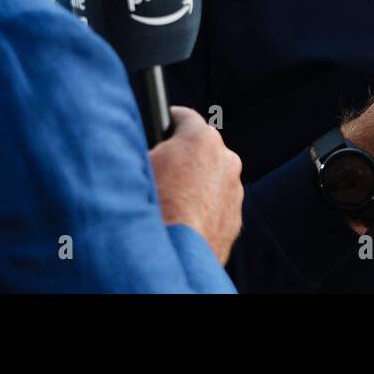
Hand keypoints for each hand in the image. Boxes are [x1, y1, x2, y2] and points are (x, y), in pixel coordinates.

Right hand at [149, 106, 243, 263]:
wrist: (172, 256)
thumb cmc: (152, 208)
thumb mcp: (138, 166)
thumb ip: (147, 149)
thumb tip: (143, 147)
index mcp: (201, 139)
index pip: (184, 116)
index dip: (169, 120)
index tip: (162, 125)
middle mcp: (225, 160)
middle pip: (202, 148)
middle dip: (184, 155)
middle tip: (162, 169)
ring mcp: (234, 191)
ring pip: (213, 178)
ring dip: (196, 183)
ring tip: (171, 201)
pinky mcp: (235, 219)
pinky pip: (217, 205)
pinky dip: (204, 208)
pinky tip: (183, 219)